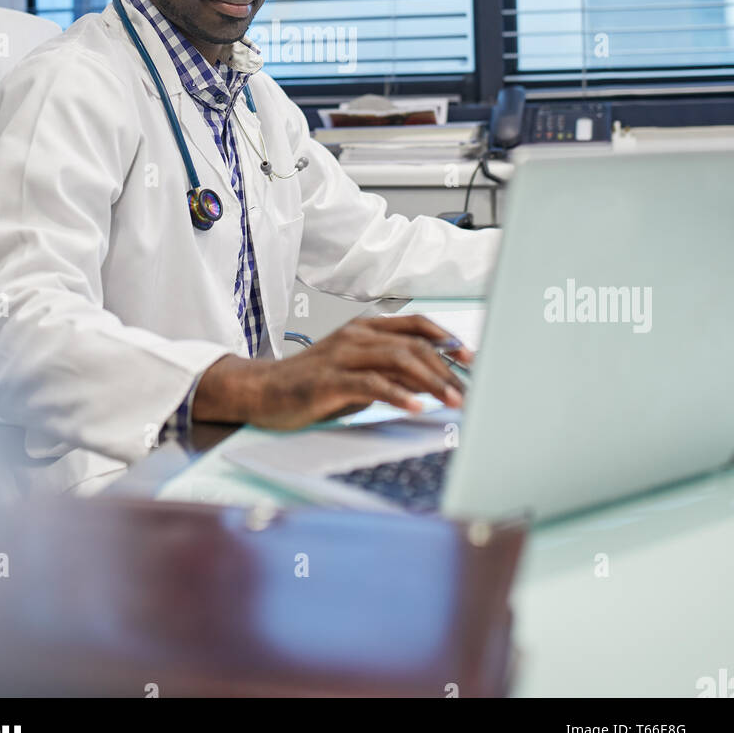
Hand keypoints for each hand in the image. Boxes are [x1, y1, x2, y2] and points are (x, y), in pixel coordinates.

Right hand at [191, 314, 472, 429]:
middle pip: (414, 345)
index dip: (447, 339)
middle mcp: (356, 335)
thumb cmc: (310, 384)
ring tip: (453, 401)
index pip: (415, 325)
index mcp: (364, 328)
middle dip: (448, 369)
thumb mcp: (355, 372)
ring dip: (432, 382)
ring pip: (399, 360)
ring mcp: (342, 355)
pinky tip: (416, 407)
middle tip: (469, 393)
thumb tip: (431, 383)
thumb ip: (387, 371)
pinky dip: (398, 395)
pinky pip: (372, 384)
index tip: (472, 358)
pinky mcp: (330, 380)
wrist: (261, 390)